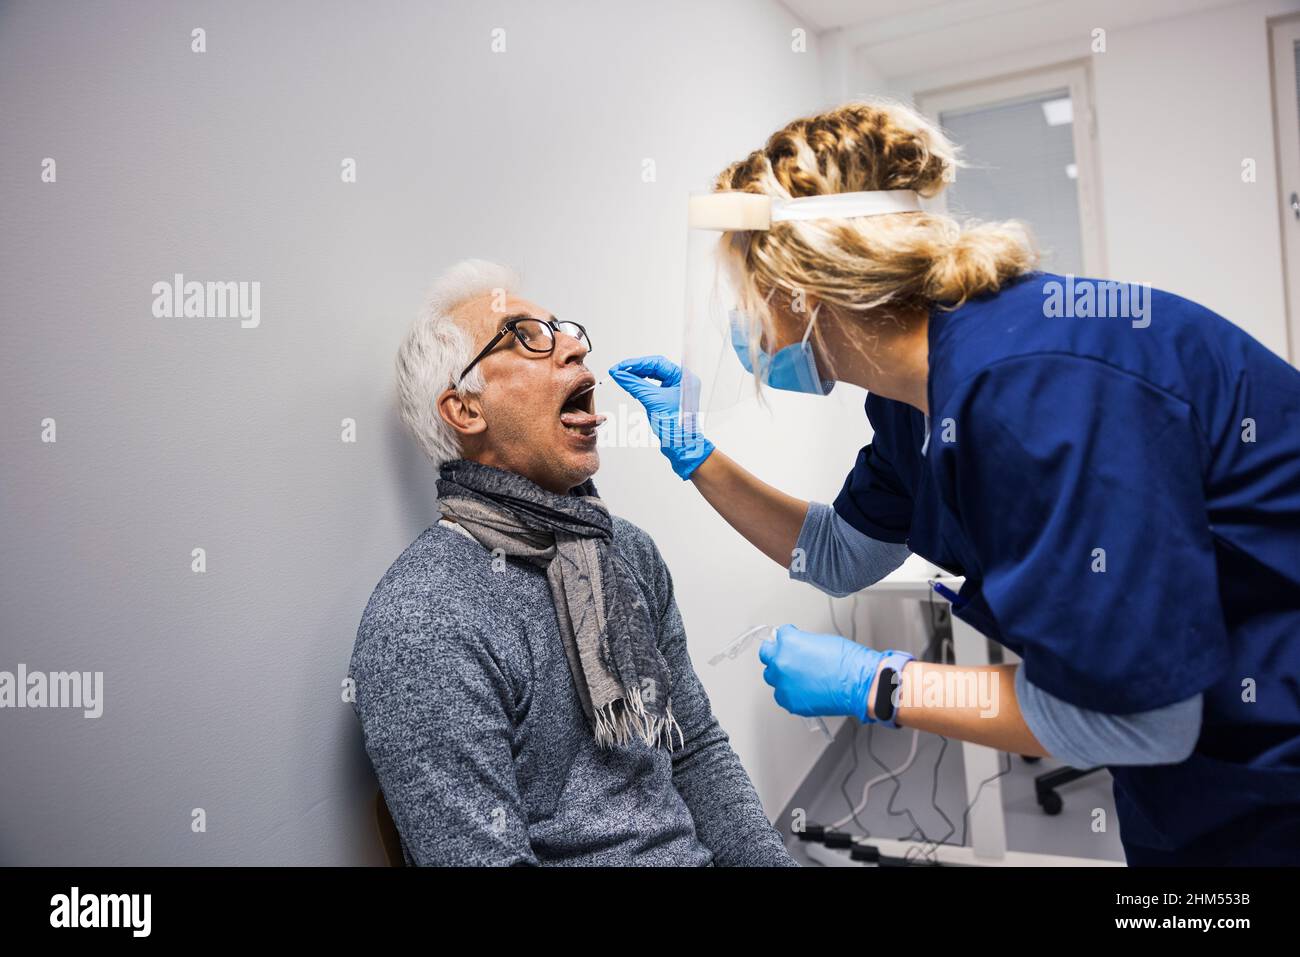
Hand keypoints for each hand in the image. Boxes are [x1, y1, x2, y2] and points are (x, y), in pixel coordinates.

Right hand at [608, 355, 714, 478]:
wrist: (681, 445)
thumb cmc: (676, 426)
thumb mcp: (652, 401)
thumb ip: (635, 385)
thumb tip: (620, 375)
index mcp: (684, 378)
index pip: (657, 362)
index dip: (637, 363)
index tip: (621, 367)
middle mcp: (681, 381)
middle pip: (655, 367)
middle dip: (635, 369)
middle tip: (618, 371)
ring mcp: (675, 388)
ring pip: (653, 375)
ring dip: (637, 376)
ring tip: (622, 377)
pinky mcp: (668, 396)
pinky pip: (653, 385)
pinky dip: (641, 384)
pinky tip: (631, 385)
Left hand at [758, 624, 883, 720]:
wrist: (859, 684)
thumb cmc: (847, 662)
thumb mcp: (822, 641)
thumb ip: (802, 642)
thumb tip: (798, 647)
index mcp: (789, 642)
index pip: (779, 635)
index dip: (787, 638)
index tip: (790, 642)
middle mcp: (781, 662)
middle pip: (767, 655)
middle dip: (776, 654)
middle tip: (787, 657)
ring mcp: (783, 683)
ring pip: (772, 677)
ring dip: (782, 675)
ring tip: (799, 677)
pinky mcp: (789, 701)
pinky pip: (782, 696)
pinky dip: (790, 693)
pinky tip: (804, 690)